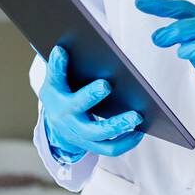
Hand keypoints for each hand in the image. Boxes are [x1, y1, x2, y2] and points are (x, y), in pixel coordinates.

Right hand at [40, 45, 143, 159]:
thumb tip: (65, 46)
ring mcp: (78, 133)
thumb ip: (62, 64)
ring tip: (137, 116)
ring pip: (98, 134)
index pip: (55, 77)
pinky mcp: (91, 145)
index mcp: (56, 95)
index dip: (57, 65)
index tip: (62, 50)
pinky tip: (139, 131)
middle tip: (106, 84)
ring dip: (118, 126)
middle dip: (90, 96)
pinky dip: (126, 142)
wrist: (56, 123)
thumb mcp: (57, 78)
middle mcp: (65, 116)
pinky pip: (109, 148)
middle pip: (77, 108)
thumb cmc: (62, 94)